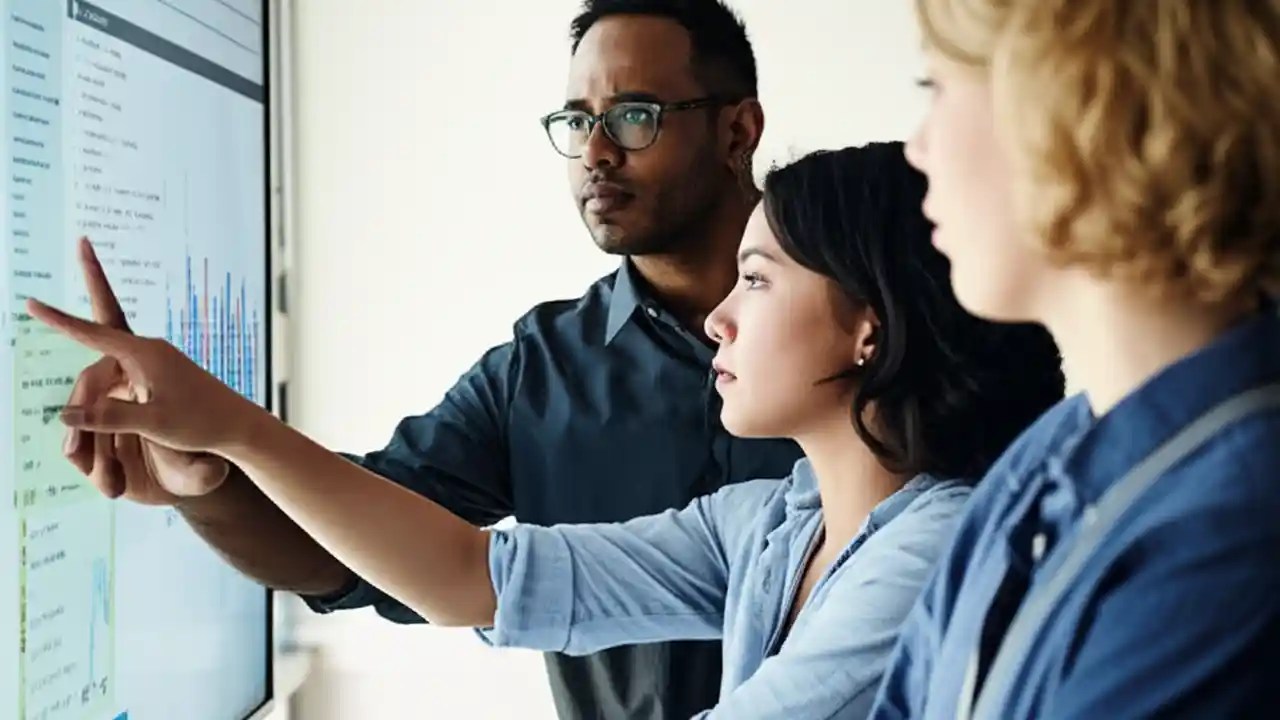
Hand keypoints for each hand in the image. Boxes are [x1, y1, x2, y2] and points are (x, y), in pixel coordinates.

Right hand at [40, 238, 241, 502]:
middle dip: (89, 290)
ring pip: (111, 353)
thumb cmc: (201, 424)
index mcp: (145, 355)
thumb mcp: (153, 423)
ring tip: (85, 274)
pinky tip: (100, 353)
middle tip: (84, 241)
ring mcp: (156, 359)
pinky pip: (124, 364)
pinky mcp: (162, 372)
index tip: (32, 303)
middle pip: (102, 328)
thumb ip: (109, 417)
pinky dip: (109, 363)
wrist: (239, 425)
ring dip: (96, 340)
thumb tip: (65, 413)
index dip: (60, 320)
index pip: (92, 333)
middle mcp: (149, 350)